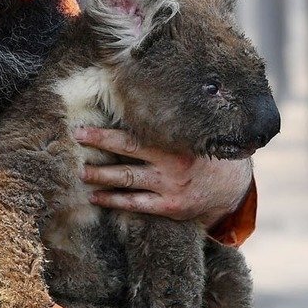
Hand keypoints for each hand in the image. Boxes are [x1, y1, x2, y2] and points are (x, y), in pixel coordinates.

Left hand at [74, 127, 253, 227]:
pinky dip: (113, 200)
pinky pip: (136, 204)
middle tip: (76, 138)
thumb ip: (169, 124)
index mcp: (177, 141)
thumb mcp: (193, 134)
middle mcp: (172, 163)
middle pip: (128, 152)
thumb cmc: (204, 153)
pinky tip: (96, 196)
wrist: (231, 187)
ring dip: (101, 175)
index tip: (83, 126)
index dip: (107, 131)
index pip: (136, 133)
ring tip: (81, 172)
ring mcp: (170, 187)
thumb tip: (136, 100)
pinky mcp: (169, 207)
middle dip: (100, 144)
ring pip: (128, 180)